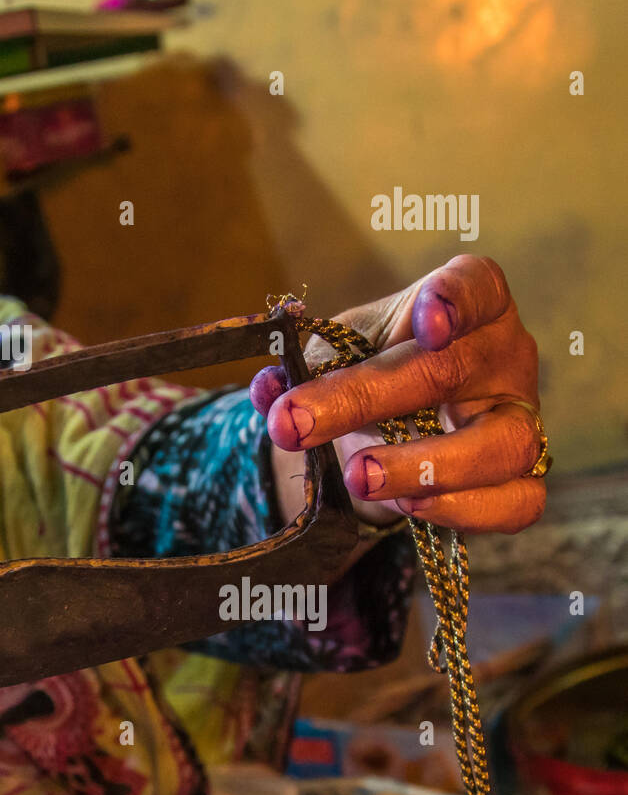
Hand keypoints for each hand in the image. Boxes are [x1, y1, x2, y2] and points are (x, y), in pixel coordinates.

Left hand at [250, 255, 544, 534]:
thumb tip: (269, 389)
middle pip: (450, 372)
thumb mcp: (335, 352)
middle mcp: (503, 354)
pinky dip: (463, 509)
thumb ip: (300, 367)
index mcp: (467, 303)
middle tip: (299, 426)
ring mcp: (522, 416)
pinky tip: (409, 505)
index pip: (478, 285)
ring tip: (359, 477)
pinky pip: (516, 500)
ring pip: (501, 444)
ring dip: (423, 466)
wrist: (393, 420)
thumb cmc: (372, 367)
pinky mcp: (525, 475)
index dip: (456, 300)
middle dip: (363, 400)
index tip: (427, 324)